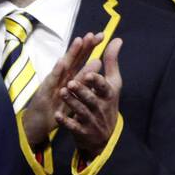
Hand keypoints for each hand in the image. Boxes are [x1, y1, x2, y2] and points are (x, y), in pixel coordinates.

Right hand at [20, 33, 99, 149]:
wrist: (36, 125)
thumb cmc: (54, 109)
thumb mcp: (72, 94)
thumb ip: (83, 79)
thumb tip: (98, 62)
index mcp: (68, 77)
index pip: (81, 59)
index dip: (90, 47)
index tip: (102, 36)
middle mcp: (60, 77)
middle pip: (73, 59)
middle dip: (83, 46)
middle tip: (93, 34)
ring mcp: (51, 84)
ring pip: (63, 67)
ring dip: (70, 54)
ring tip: (79, 41)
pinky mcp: (44, 93)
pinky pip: (51, 82)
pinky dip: (56, 72)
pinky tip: (62, 62)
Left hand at [57, 37, 121, 159]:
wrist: (105, 135)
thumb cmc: (107, 102)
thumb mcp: (113, 84)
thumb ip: (112, 62)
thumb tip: (117, 39)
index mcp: (108, 95)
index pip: (104, 87)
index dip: (97, 81)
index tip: (89, 73)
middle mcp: (100, 107)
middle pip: (91, 99)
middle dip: (82, 91)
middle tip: (71, 83)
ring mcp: (91, 120)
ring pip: (81, 111)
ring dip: (72, 102)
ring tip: (63, 92)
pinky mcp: (82, 131)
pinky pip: (73, 126)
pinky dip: (66, 121)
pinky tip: (57, 115)